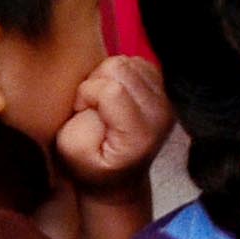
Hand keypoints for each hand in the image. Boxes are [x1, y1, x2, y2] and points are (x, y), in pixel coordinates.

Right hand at [57, 54, 171, 192]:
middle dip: (96, 81)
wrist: (119, 177)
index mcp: (140, 134)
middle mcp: (161, 114)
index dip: (86, 94)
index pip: (111, 89)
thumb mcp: (71, 151)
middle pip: (120, 67)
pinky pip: (138, 62)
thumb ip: (80, 122)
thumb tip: (100, 94)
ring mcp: (167, 101)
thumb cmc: (90, 166)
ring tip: (104, 102)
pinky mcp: (166, 90)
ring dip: (108, 76)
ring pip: (128, 61)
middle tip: (93, 106)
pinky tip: (117, 94)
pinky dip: (121, 73)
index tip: (82, 112)